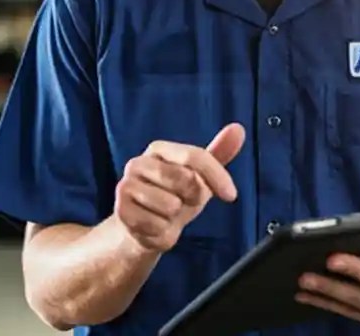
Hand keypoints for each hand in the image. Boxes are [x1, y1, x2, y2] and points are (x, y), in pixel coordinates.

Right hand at [113, 123, 244, 252]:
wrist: (143, 229)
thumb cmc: (174, 197)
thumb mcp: (199, 177)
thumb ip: (218, 153)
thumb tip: (238, 128)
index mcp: (159, 149)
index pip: (194, 156)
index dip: (217, 177)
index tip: (231, 196)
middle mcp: (138, 163)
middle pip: (185, 179)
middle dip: (193, 198)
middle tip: (183, 202)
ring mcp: (126, 186)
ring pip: (171, 205)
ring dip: (175, 218)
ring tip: (166, 215)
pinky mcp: (120, 210)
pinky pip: (156, 224)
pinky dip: (161, 231)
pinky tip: (154, 226)